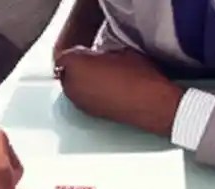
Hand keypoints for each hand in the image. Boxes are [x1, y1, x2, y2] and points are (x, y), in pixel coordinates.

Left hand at [55, 47, 183, 136]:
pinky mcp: (88, 112)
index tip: (89, 51)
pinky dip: (89, 93)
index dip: (78, 52)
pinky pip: (82, 98)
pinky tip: (106, 90)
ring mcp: (78, 101)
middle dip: (77, 66)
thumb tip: (99, 54)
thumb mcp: (120, 50)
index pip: (65, 55)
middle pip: (66, 72)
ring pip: (73, 86)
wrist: (150, 103)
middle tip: (96, 63)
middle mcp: (71, 85)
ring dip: (82, 80)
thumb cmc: (138, 75)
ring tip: (102, 77)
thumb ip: (101, 51)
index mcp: (76, 65)